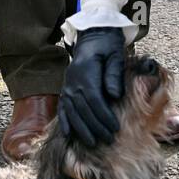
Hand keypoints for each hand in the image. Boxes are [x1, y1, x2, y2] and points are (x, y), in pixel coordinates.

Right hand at [58, 26, 126, 146]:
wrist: (93, 36)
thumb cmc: (107, 47)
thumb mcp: (115, 55)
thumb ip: (114, 74)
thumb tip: (115, 96)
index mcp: (86, 72)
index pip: (94, 99)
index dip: (104, 115)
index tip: (115, 128)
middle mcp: (73, 81)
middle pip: (83, 108)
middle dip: (96, 126)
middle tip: (109, 139)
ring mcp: (67, 85)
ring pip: (72, 111)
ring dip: (82, 129)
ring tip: (92, 142)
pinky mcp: (65, 88)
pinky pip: (62, 107)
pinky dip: (64, 121)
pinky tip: (68, 134)